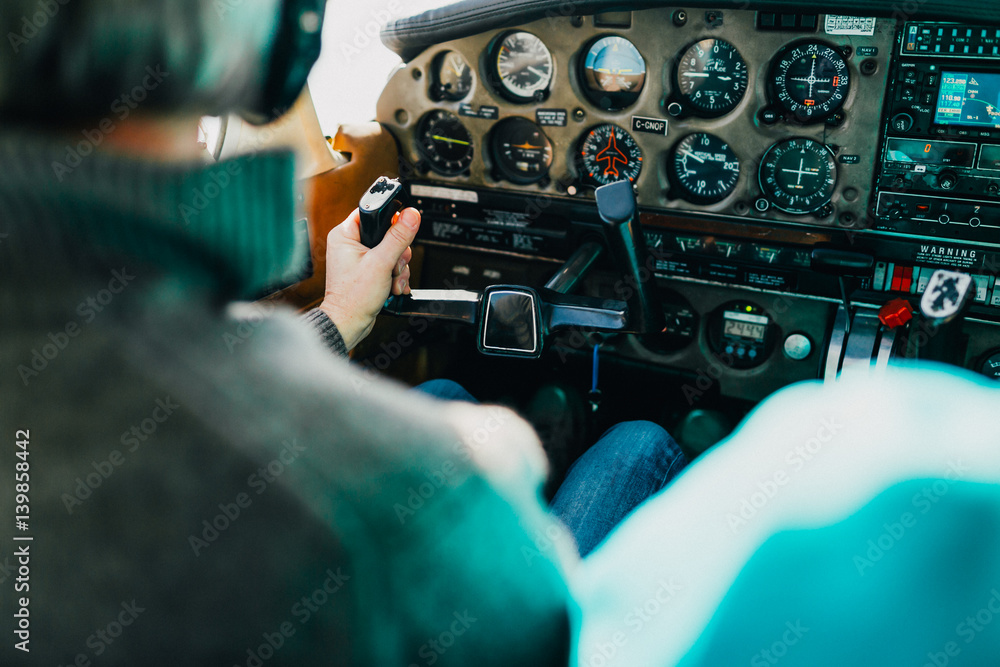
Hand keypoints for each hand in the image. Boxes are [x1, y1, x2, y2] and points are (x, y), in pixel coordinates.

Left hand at [319, 206, 419, 350]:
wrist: (350, 323)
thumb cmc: (353, 298)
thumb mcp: (381, 263)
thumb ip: (398, 237)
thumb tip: (411, 215)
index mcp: (345, 234)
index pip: (372, 213)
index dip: (389, 222)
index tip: (398, 233)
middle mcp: (350, 244)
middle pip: (387, 234)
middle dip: (397, 254)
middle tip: (392, 266)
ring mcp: (360, 258)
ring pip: (392, 251)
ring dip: (398, 268)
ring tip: (391, 281)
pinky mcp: (368, 271)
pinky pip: (389, 264)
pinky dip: (395, 276)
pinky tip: (392, 286)